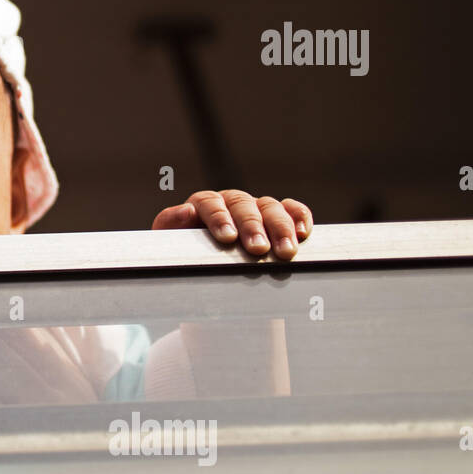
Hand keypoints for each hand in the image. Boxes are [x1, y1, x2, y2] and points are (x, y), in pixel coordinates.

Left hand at [152, 189, 312, 259]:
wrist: (205, 271)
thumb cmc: (185, 257)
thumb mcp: (169, 243)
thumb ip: (170, 226)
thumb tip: (186, 211)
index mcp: (202, 205)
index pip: (209, 203)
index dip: (219, 218)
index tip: (227, 238)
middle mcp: (230, 202)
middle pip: (243, 205)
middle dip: (252, 227)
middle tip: (258, 249)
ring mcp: (256, 208)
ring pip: (270, 207)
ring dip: (280, 228)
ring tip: (285, 252)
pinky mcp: (278, 216)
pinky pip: (291, 209)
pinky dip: (299, 216)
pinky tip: (303, 232)